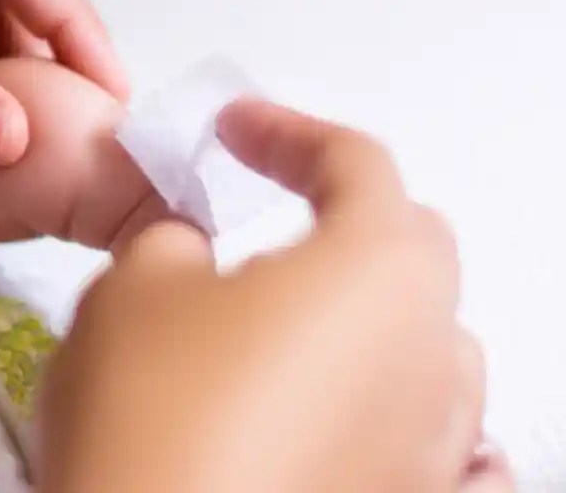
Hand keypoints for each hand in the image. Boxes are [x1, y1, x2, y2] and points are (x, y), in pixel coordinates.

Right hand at [39, 100, 512, 491]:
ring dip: (366, 313)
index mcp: (378, 269)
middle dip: (338, 215)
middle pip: (410, 249)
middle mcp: (434, 353)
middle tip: (264, 212)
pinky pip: (441, 448)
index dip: (285, 132)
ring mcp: (437, 444)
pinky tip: (359, 420)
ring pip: (425, 346)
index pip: (355, 164)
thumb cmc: (152, 413)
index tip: (233, 128)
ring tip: (286, 321)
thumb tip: (192, 250)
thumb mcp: (134, 283)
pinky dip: (402, 416)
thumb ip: (173, 238)